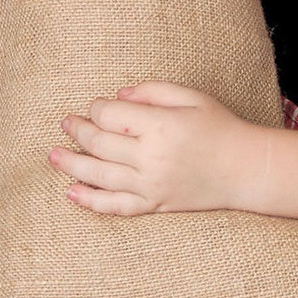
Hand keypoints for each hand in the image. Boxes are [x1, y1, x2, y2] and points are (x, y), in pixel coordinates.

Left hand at [51, 83, 264, 215]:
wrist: (244, 169)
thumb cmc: (219, 126)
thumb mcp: (191, 96)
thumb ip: (152, 91)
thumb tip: (117, 95)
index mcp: (160, 125)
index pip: (110, 115)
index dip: (96, 108)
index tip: (96, 106)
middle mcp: (151, 157)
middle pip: (99, 143)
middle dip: (77, 131)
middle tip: (65, 123)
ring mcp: (151, 184)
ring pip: (99, 176)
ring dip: (72, 164)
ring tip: (53, 155)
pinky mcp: (154, 204)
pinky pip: (115, 206)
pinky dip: (90, 201)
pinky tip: (71, 192)